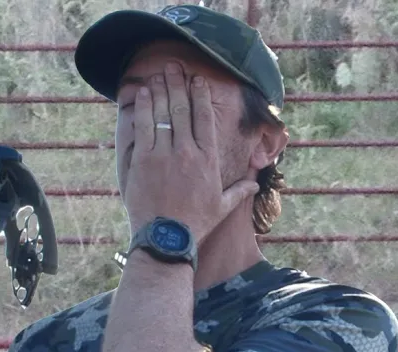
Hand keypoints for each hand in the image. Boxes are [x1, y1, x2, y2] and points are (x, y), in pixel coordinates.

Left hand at [122, 61, 258, 243]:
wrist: (166, 239)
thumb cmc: (194, 224)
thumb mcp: (222, 206)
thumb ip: (239, 190)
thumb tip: (256, 183)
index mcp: (208, 159)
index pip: (206, 119)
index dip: (201, 96)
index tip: (198, 80)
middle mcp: (188, 152)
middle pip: (183, 110)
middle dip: (178, 85)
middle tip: (174, 67)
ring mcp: (164, 156)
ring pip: (162, 115)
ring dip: (160, 92)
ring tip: (157, 75)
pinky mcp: (142, 162)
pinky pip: (143, 129)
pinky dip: (142, 109)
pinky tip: (141, 94)